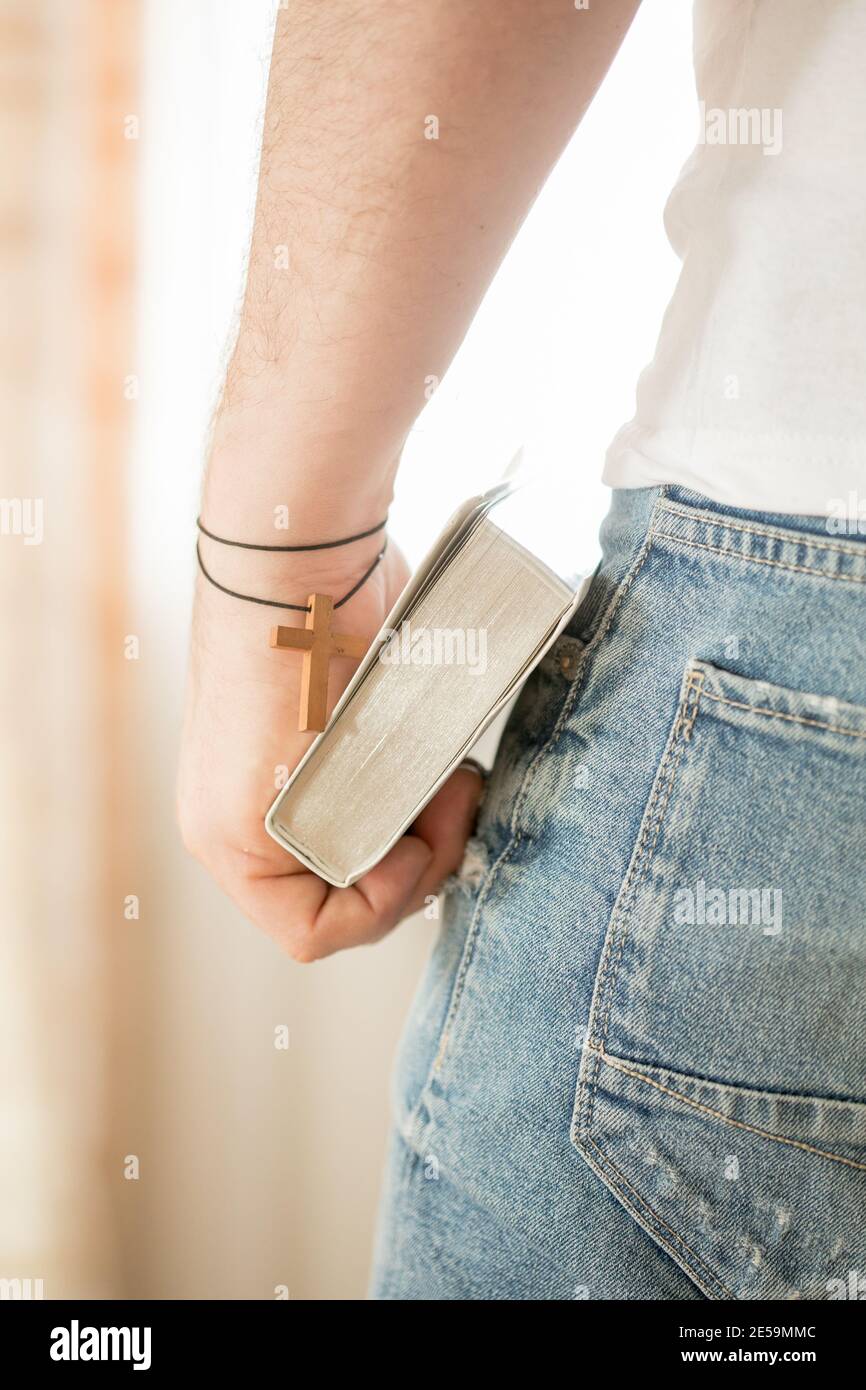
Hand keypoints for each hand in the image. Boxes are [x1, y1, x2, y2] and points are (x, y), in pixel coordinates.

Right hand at [177, 532, 483, 960]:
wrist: (299, 556)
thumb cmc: (292, 661)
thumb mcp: (310, 781)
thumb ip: (349, 848)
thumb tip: (405, 865)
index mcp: (232, 844)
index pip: (313, 932)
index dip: (379, 905)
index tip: (416, 843)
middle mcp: (253, 823)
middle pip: (348, 893)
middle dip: (415, 859)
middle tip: (456, 803)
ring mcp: (290, 782)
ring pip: (370, 846)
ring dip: (422, 826)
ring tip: (454, 779)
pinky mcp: (327, 744)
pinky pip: (376, 798)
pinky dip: (414, 792)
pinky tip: (444, 762)